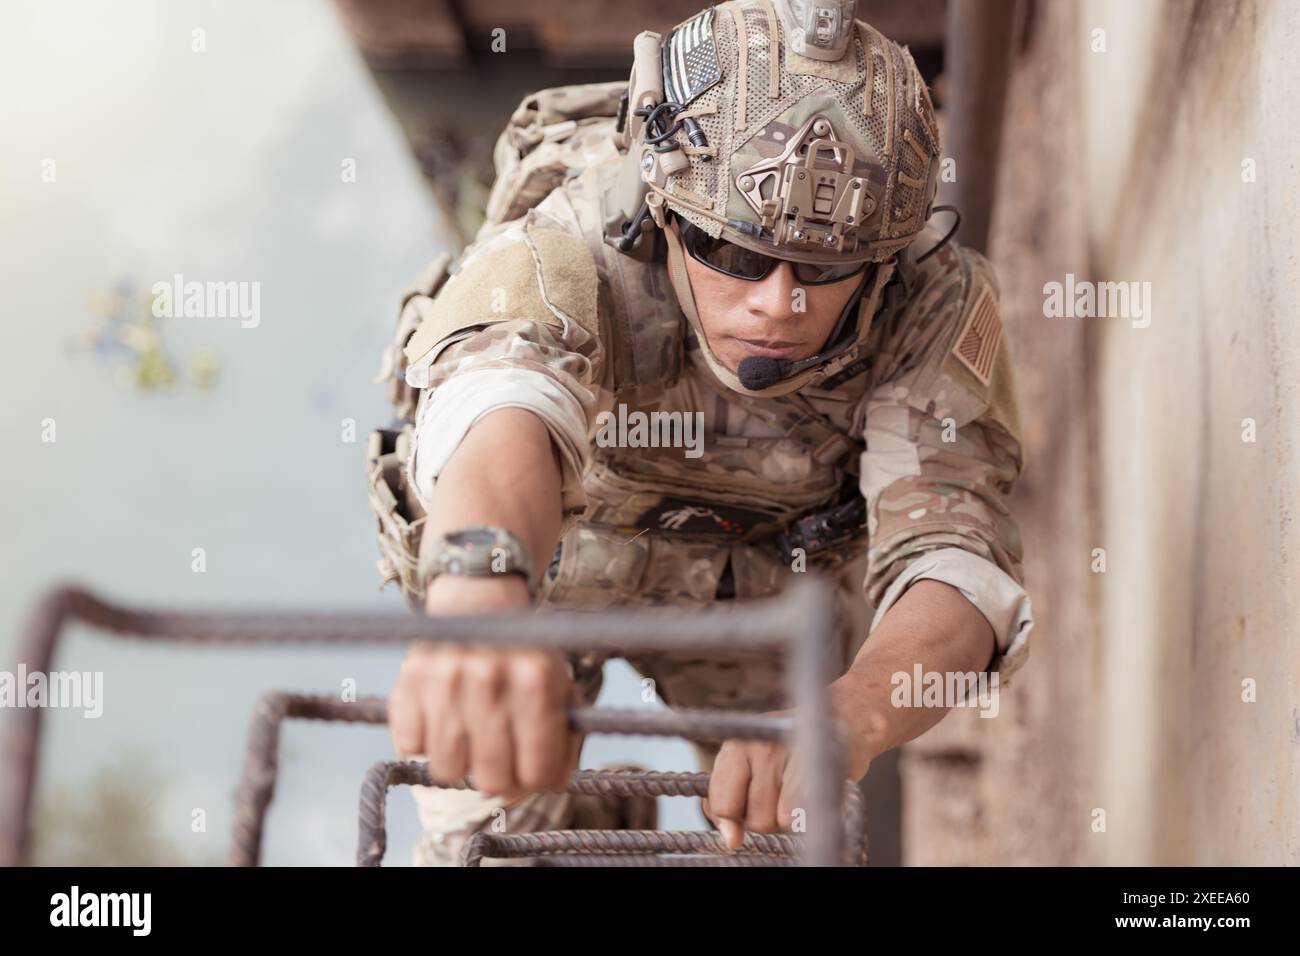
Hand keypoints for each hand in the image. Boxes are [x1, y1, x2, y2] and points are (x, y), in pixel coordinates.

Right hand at [387, 575, 581, 800]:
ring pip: (447, 771)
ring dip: (461, 762)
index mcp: (535, 680)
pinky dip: (424, 741)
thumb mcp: (558, 681)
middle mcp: (489, 679)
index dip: (538, 780)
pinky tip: (441, 718)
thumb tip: (553, 780)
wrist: (478, 602)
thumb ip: (565, 731)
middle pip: (492, 781)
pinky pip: (410, 746)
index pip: (538, 773)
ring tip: (470, 735)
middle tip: (501, 759)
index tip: (534, 771)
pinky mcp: (408, 682)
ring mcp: (444, 681)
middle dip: (501, 778)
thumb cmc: (523, 654)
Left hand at [703, 677, 880, 849]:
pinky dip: (809, 814)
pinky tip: (813, 791)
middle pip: (754, 819)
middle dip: (768, 818)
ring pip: (779, 820)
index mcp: (736, 746)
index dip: (734, 821)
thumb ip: (731, 803)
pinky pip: (804, 813)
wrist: (840, 720)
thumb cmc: (789, 755)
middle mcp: (760, 745)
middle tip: (782, 794)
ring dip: (790, 818)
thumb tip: (731, 840)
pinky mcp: (819, 762)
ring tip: (798, 790)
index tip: (747, 815)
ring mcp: (791, 752)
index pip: (722, 805)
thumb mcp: (750, 771)